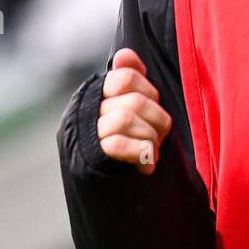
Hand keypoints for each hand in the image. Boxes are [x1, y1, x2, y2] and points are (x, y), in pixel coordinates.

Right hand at [97, 48, 172, 175]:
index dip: (148, 91)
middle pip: (132, 100)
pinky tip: (147, 165)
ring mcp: (88, 134)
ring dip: (149, 137)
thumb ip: (130, 79)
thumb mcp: (129, 108)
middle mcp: (87, 110)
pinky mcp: (91, 158)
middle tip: (161, 135)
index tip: (154, 106)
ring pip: (125, 119)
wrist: (106, 194)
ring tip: (153, 151)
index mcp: (97, 93)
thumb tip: (125, 53)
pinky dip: (140, 152)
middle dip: (156, 119)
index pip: (126, 77)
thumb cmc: (124, 140)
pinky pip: (118, 144)